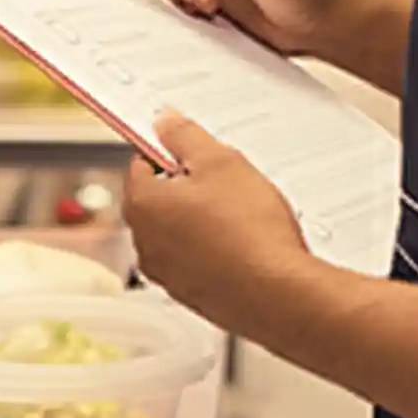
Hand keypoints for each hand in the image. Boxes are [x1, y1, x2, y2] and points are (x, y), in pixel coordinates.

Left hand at [123, 110, 308, 327]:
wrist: (278, 295)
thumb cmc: (250, 233)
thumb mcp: (221, 162)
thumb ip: (185, 136)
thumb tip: (164, 122)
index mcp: (143, 205)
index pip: (139, 163)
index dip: (167, 151)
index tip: (188, 148)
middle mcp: (145, 243)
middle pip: (157, 200)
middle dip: (186, 187)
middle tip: (223, 181)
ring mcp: (167, 274)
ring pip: (177, 232)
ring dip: (200, 220)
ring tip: (239, 215)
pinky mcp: (191, 295)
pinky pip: (196, 261)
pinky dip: (213, 250)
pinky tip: (244, 244)